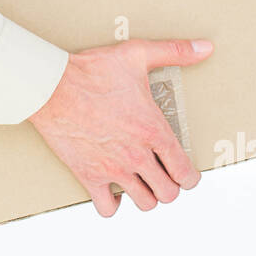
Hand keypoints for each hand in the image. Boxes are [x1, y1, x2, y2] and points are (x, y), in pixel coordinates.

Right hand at [27, 39, 213, 215]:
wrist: (51, 86)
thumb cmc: (92, 71)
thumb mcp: (137, 54)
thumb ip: (175, 51)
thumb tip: (205, 47)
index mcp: (153, 131)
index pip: (185, 172)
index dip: (189, 177)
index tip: (183, 172)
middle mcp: (137, 155)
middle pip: (168, 193)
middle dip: (169, 187)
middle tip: (162, 176)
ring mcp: (113, 168)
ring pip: (144, 203)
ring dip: (146, 196)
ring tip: (141, 184)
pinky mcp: (89, 175)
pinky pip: (107, 208)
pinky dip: (112, 205)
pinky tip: (112, 191)